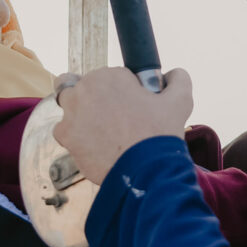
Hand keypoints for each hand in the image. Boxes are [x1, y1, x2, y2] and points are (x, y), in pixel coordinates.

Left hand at [51, 67, 194, 184]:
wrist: (145, 171)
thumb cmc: (160, 134)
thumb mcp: (180, 100)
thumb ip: (178, 79)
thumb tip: (173, 74)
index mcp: (108, 77)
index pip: (111, 77)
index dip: (122, 90)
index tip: (131, 104)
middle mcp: (83, 91)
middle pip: (85, 87)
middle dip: (97, 98)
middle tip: (115, 118)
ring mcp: (71, 115)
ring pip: (72, 108)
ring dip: (83, 116)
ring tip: (105, 134)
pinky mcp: (66, 138)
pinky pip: (68, 132)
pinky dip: (80, 138)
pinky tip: (98, 146)